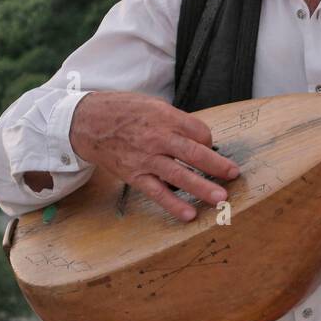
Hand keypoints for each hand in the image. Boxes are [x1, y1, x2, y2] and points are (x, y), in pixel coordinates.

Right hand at [67, 91, 238, 220]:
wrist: (86, 122)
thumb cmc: (125, 111)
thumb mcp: (154, 106)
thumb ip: (178, 122)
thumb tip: (201, 140)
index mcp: (166, 118)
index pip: (200, 132)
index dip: (209, 141)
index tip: (209, 147)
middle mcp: (158, 138)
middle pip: (194, 153)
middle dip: (217, 165)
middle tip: (234, 175)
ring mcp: (146, 159)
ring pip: (179, 175)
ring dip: (201, 188)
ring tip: (220, 198)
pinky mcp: (134, 175)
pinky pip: (157, 192)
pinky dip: (173, 204)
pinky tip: (189, 214)